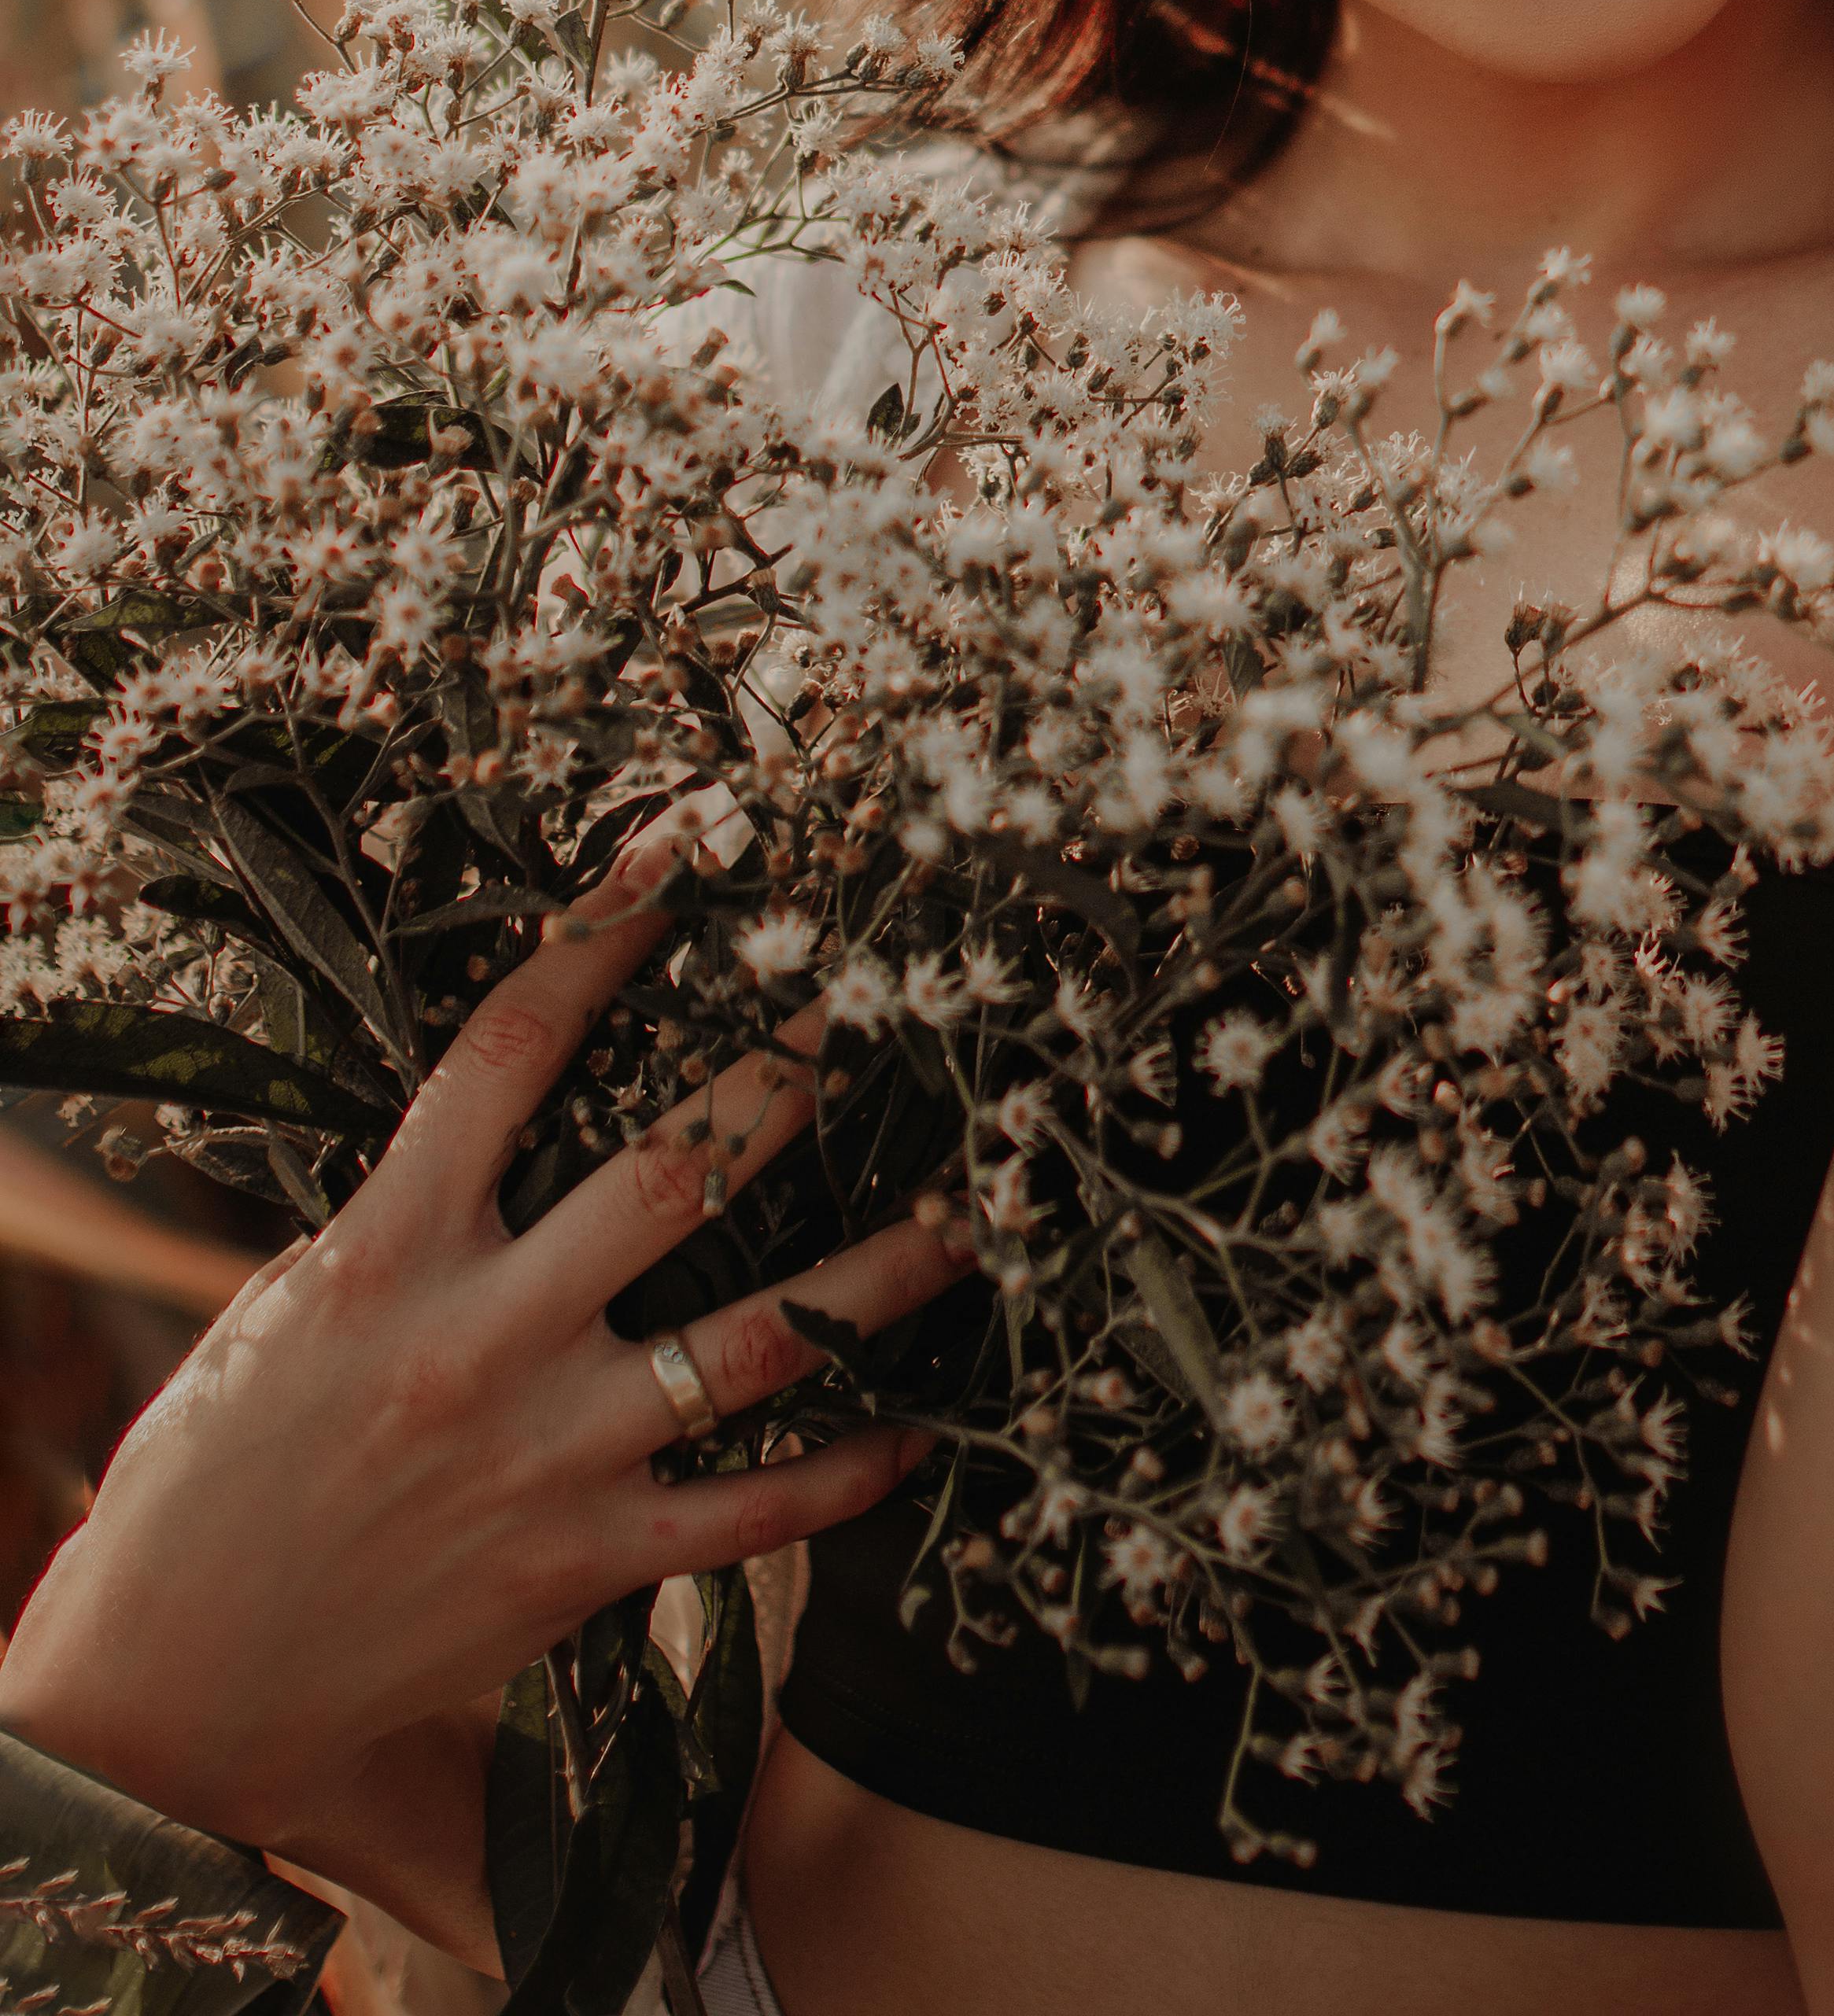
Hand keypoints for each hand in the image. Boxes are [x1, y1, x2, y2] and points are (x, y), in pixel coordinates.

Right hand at [0, 818, 961, 1949]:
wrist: (169, 1683)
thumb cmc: (222, 1468)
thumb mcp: (296, 1298)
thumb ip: (415, 1215)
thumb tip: (518, 1122)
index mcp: (391, 1250)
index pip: (512, 1049)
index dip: (603, 931)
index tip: (683, 848)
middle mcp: (482, 1341)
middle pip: (672, 1173)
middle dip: (785, 1077)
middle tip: (874, 996)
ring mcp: (545, 1457)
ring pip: (753, 1342)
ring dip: (875, 1274)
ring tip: (966, 1211)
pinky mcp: (580, 1570)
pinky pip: (747, 1514)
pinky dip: (841, 1473)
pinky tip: (913, 1429)